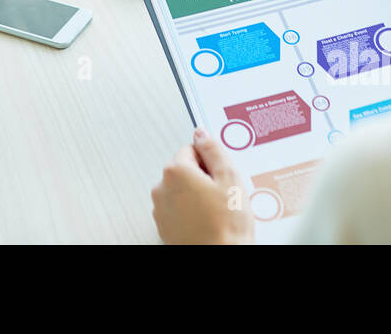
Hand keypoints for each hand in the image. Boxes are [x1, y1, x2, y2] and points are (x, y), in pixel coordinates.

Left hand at [151, 128, 254, 244]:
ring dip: (195, 195)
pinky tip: (207, 220)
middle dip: (202, 177)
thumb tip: (202, 133)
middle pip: (184, 169)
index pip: (192, 149)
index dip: (210, 161)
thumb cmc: (226, 226)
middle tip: (221, 194)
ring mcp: (161, 209)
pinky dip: (190, 211)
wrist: (220, 258)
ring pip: (180, 190)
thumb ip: (213, 149)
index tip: (220, 174)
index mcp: (176, 171)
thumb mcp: (229, 177)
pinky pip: (177, 209)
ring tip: (215, 210)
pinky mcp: (164, 226)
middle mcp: (162, 188)